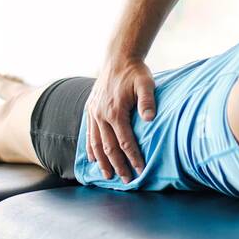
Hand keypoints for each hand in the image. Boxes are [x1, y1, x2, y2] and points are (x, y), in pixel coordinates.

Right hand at [85, 55, 155, 182]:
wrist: (118, 57)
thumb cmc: (135, 72)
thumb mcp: (146, 83)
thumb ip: (147, 101)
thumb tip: (150, 119)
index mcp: (115, 111)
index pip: (125, 142)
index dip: (133, 158)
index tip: (141, 171)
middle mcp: (101, 115)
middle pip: (109, 147)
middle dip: (118, 166)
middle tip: (126, 181)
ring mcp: (93, 112)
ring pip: (96, 143)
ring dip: (102, 162)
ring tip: (108, 176)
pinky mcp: (90, 109)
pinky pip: (88, 133)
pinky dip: (90, 148)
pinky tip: (92, 158)